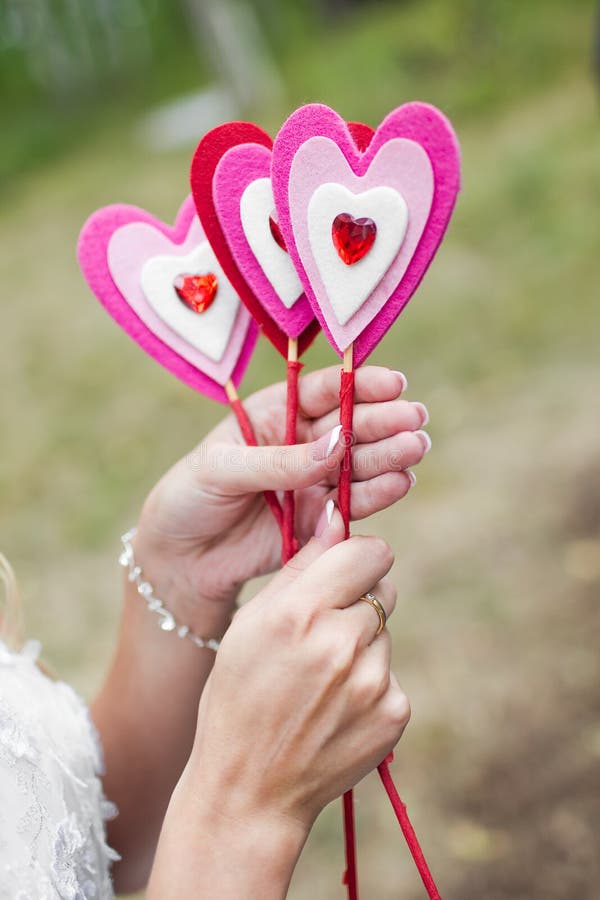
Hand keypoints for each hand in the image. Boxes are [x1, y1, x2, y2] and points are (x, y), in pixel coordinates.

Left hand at [135, 365, 428, 617]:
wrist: (182, 559)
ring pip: (361, 463)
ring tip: (415, 449)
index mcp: (275, 414)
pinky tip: (402, 481)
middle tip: (415, 420)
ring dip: (391, 455)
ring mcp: (315, 482)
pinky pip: (356, 504)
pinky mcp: (322, 521)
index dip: (359, 385)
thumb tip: (338, 444)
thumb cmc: (190, 497)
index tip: (393, 383)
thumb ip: (279, 461)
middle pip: (351, 425)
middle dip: (385, 421)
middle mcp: (302, 443)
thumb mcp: (222, 469)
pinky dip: (381, 493)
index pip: (323, 391)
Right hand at [148, 516, 409, 897]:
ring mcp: (373, 681)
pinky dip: (370, 683)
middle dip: (361, 597)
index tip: (346, 568)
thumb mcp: (251, 625)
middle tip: (327, 628)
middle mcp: (341, 643)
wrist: (249, 789)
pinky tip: (335, 707)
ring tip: (322, 678)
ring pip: (385, 631)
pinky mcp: (394, 712)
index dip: (357, 557)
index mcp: (299, 612)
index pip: (367, 550)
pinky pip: (390, 673)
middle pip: (384, 586)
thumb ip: (299, 567)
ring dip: (362, 643)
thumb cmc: (238, 696)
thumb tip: (336, 516)